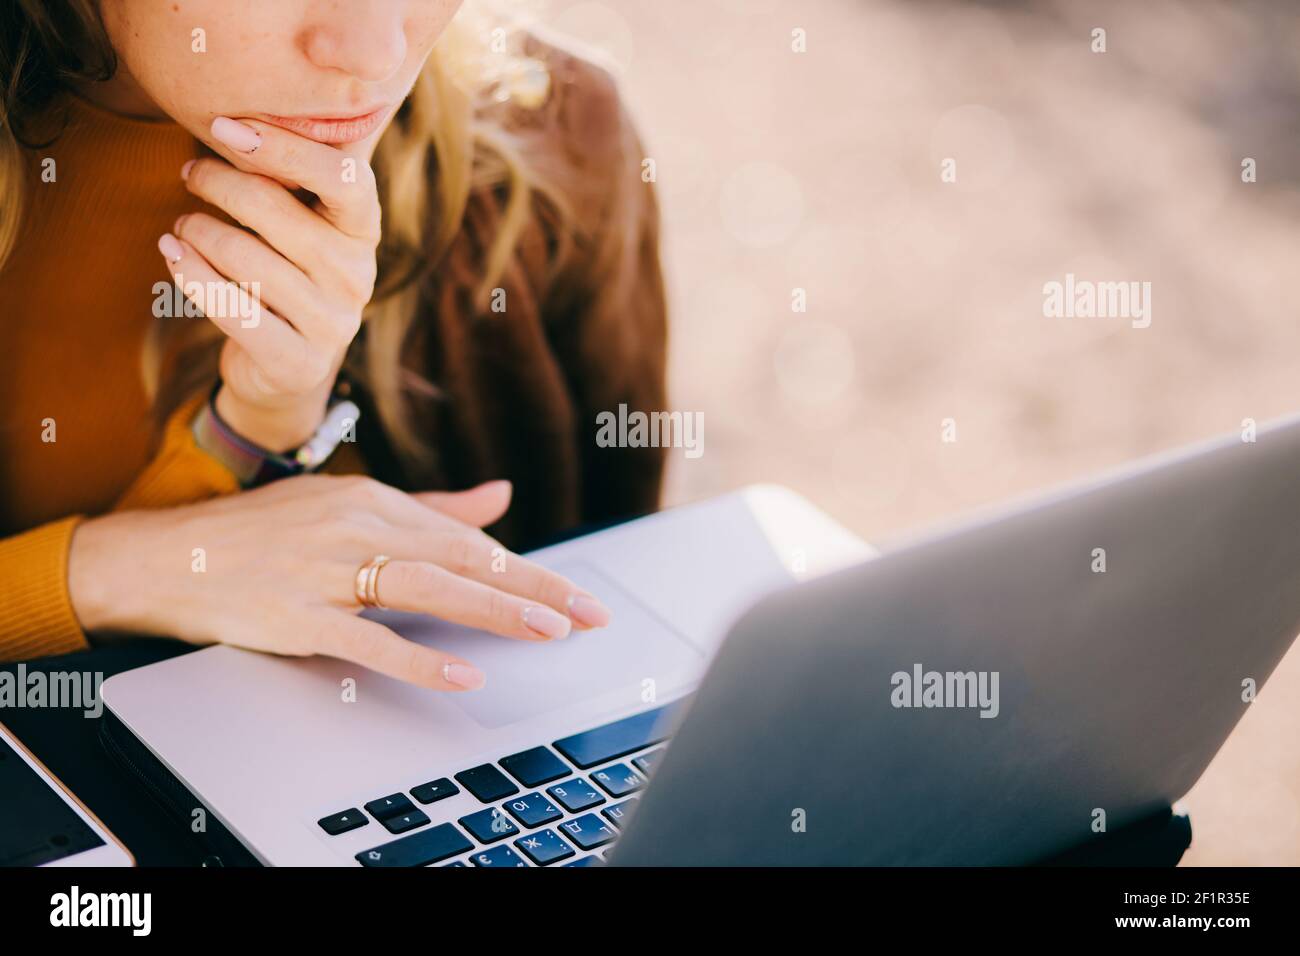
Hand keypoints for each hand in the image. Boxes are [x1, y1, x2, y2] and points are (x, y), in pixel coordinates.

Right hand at [67, 477, 612, 689]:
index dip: (527, 569)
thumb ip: (432, 507)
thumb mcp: (350, 505)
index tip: (576, 594)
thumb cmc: (265, 532)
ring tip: (547, 630)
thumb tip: (501, 497)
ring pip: (428, 590)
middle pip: (462, 561)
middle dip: (532, 587)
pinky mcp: (299, 615)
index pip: (469, 542)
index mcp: (376, 502)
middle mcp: (359, 529)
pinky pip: (368, 639)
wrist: (173, 555)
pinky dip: (417, 659)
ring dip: (494, 610)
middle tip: (588, 613)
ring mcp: (328, 571)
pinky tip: (461, 674)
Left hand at [158, 116, 382, 450]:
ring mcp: (332, 324)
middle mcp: (357, 277)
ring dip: (197, 232)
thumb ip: (289, 179)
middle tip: (189, 173)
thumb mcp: (304, 224)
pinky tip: (172, 254)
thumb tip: (233, 120)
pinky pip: (231, 309)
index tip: (225, 127)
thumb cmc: (288, 273)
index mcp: (364, 232)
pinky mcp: (297, 362)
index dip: (284, 148)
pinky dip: (190, 274)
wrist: (290, 368)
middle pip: (276, 212)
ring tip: (181, 225)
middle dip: (218, 183)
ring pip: (245, 259)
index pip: (344, 179)